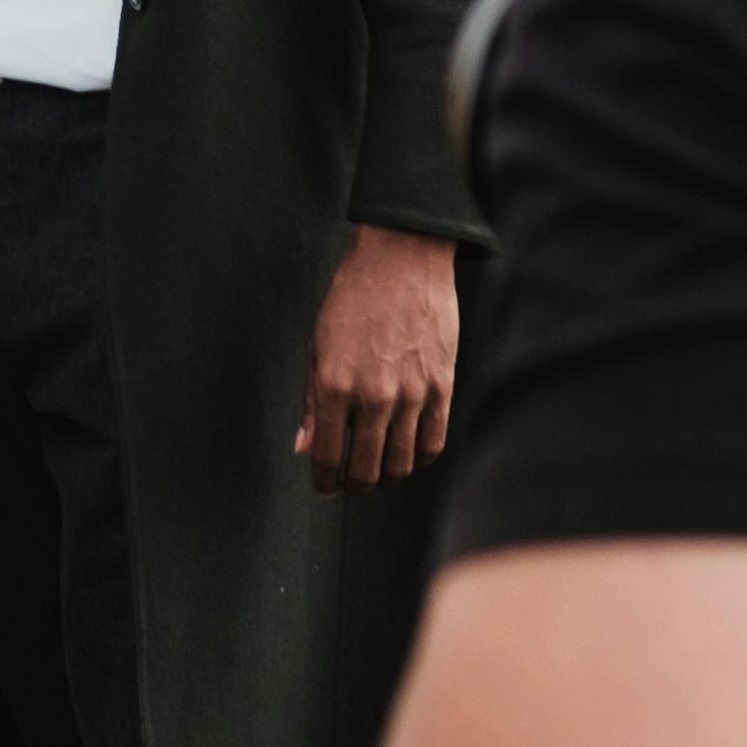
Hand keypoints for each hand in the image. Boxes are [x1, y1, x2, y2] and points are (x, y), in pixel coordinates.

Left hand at [297, 223, 461, 490]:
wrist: (401, 259)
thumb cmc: (352, 299)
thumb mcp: (317, 346)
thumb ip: (312, 402)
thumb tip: (303, 448)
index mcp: (336, 385)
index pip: (328, 457)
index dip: (323, 482)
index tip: (324, 487)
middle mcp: (374, 396)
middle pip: (366, 471)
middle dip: (354, 485)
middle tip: (350, 484)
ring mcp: (412, 394)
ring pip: (401, 464)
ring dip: (387, 475)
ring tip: (379, 469)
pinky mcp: (442, 386)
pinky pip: (433, 442)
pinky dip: (419, 458)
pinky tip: (408, 452)